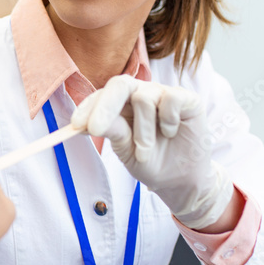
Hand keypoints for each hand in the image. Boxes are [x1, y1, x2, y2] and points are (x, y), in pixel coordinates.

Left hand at [71, 75, 233, 228]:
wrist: (180, 180)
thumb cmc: (151, 162)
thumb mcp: (125, 150)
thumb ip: (112, 132)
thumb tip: (89, 122)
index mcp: (121, 105)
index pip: (101, 96)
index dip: (87, 107)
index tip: (75, 125)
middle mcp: (141, 94)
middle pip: (120, 84)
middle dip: (105, 107)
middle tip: (94, 129)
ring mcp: (164, 94)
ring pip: (144, 98)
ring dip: (142, 132)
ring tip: (145, 151)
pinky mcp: (187, 99)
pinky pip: (171, 99)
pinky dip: (168, 120)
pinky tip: (170, 133)